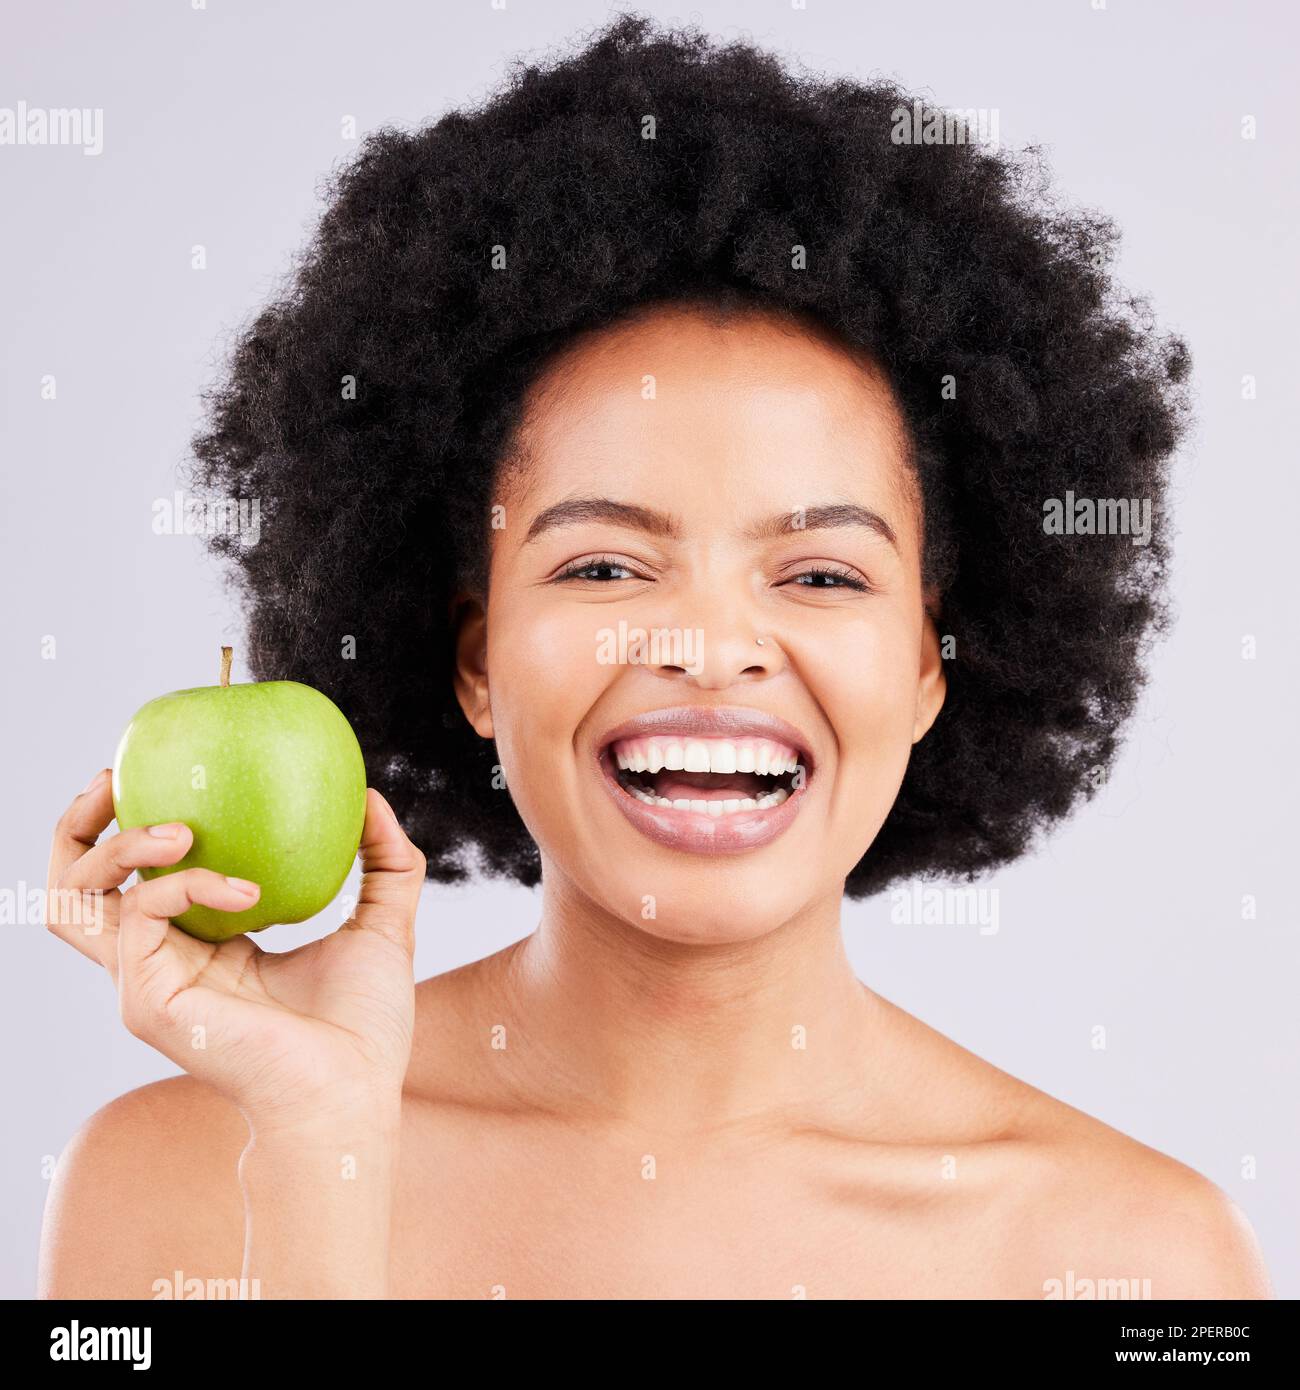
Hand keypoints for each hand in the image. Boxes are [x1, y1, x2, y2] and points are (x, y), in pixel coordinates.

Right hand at [46, 772, 423, 1133]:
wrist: (354, 1091)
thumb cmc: (364, 1026)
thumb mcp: (383, 924)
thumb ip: (383, 861)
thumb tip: (374, 798)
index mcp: (202, 948)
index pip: (136, 881)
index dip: (130, 824)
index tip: (161, 772)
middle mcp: (161, 964)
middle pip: (73, 888)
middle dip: (79, 824)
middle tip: (117, 777)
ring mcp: (145, 984)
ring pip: (74, 902)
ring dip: (114, 847)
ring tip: (177, 826)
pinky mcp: (148, 1000)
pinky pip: (140, 915)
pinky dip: (184, 883)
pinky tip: (243, 888)